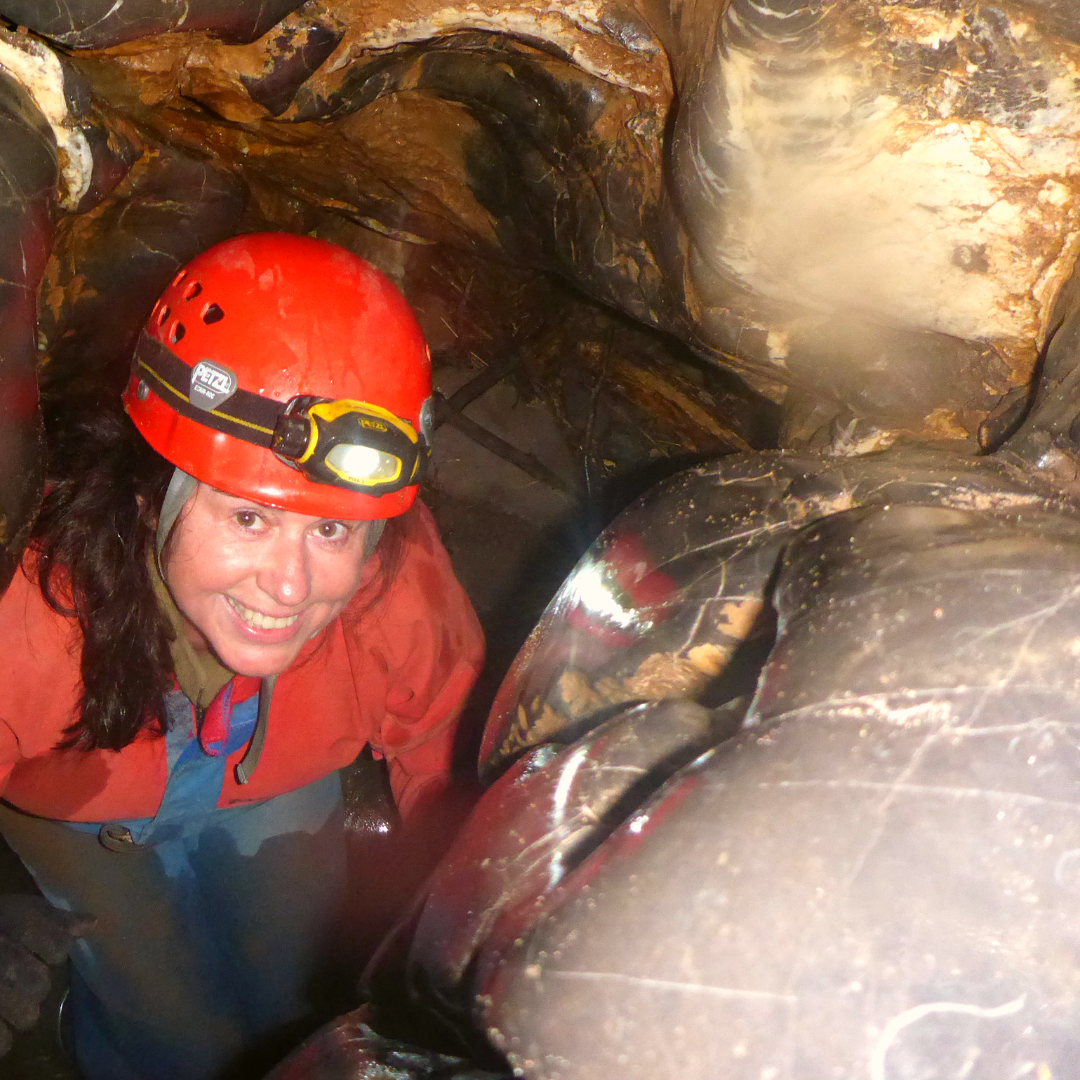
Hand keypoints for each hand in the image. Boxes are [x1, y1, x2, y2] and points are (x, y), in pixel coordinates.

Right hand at [0, 895, 94, 1055]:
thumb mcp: (18, 910)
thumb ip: (53, 919)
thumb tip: (91, 924)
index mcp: (10, 922)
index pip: (57, 948)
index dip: (53, 951)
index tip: (42, 949)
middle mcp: (1, 955)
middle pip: (41, 985)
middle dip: (34, 984)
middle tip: (17, 977)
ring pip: (26, 1015)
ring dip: (20, 1010)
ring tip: (6, 999)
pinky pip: (2, 1041)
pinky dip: (1, 1035)